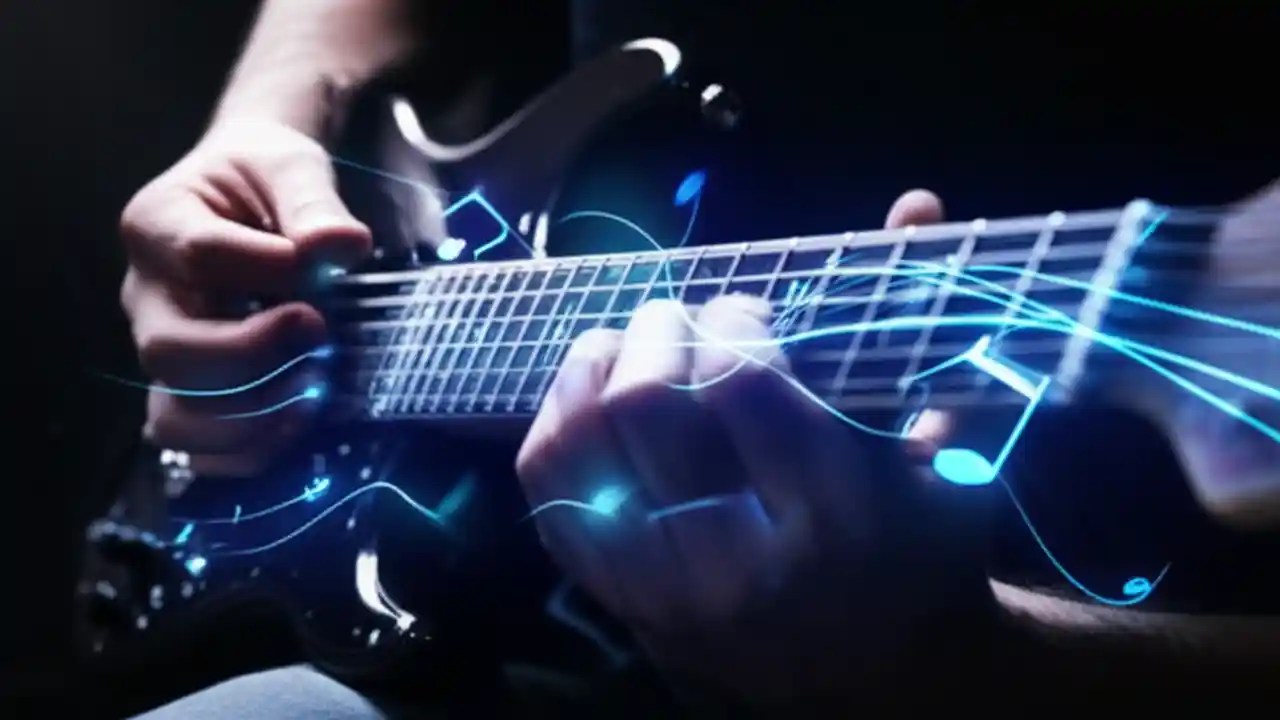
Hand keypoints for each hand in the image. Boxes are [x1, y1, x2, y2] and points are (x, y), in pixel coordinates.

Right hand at [119, 118, 369, 474]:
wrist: (251, 194)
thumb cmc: (265, 177)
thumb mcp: (292, 168)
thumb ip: (314, 204)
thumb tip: (343, 245)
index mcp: (158, 225)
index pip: (199, 257)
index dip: (267, 270)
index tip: (321, 270)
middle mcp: (146, 295)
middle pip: (170, 351)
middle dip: (253, 355)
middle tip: (318, 330)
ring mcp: (163, 350)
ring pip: (176, 415)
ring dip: (252, 417)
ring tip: (313, 386)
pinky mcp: (189, 391)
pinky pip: (198, 448)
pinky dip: (248, 450)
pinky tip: (297, 421)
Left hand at [516, 190, 1000, 704]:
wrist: (880, 677)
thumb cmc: (918, 552)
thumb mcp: (945, 449)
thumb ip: (919, 327)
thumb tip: (916, 199)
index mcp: (834, 518)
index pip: (738, 380)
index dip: (730, 320)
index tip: (744, 313)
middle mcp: (739, 562)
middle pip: (644, 404)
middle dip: (658, 331)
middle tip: (682, 322)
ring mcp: (665, 590)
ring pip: (579, 445)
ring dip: (593, 366)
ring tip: (627, 344)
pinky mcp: (620, 601)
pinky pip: (550, 494)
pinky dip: (556, 423)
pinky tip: (589, 395)